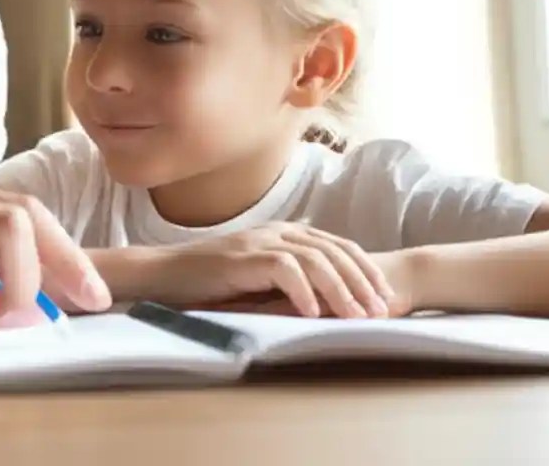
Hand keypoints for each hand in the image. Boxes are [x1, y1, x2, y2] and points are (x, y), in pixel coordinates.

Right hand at [150, 222, 396, 317]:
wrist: (165, 274)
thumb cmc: (209, 281)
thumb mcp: (257, 276)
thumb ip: (287, 279)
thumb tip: (327, 301)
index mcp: (284, 232)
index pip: (336, 245)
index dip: (364, 268)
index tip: (384, 294)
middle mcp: (277, 231)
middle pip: (333, 250)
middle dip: (362, 281)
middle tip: (381, 309)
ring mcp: (260, 241)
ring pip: (315, 260)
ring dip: (340, 290)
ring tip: (356, 317)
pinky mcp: (243, 258)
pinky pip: (284, 270)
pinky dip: (302, 291)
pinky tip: (313, 314)